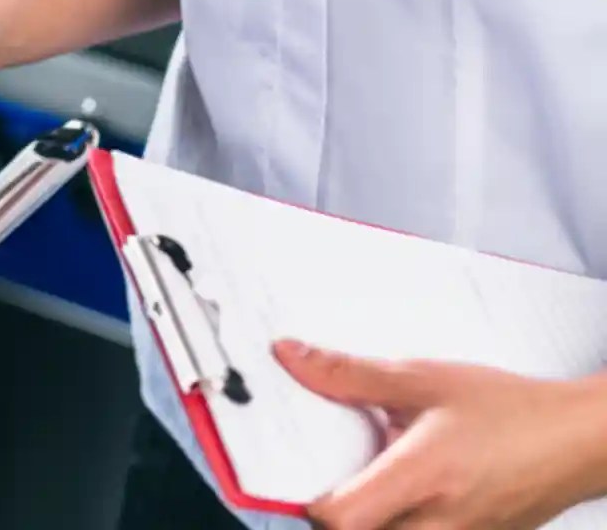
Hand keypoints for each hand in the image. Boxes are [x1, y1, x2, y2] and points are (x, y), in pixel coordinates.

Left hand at [273, 340, 606, 529]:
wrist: (577, 440)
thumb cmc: (508, 410)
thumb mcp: (422, 379)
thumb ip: (349, 374)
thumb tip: (291, 356)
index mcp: (423, 477)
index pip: (342, 519)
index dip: (311, 502)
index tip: (305, 474)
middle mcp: (440, 521)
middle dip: (336, 518)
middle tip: (335, 480)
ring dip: (370, 521)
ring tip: (370, 485)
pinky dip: (398, 524)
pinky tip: (401, 494)